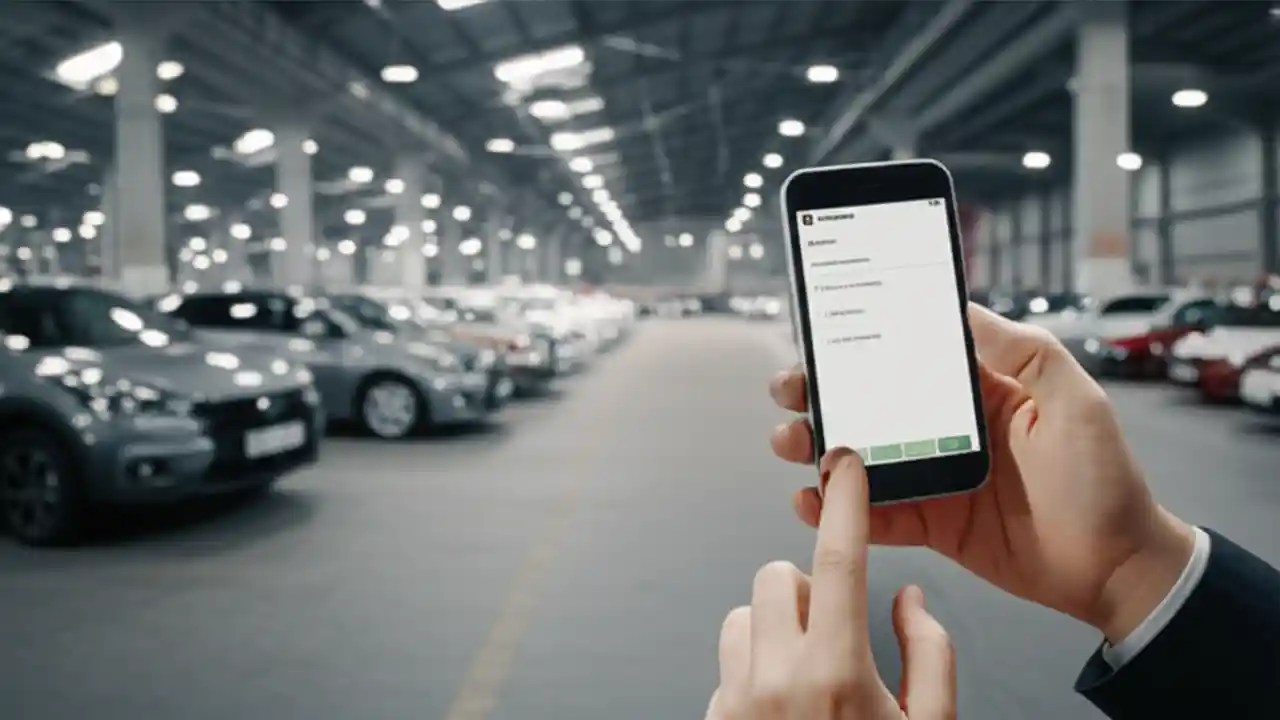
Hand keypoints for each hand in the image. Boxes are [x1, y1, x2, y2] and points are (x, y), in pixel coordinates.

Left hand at [707, 450, 954, 719]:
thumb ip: (929, 656)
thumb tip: (911, 602)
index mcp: (836, 674)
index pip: (840, 563)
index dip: (844, 504)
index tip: (844, 465)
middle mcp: (777, 681)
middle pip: (776, 578)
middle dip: (804, 590)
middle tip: (830, 633)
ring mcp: (737, 701)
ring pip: (742, 618)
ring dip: (772, 631)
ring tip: (804, 676)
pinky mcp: (714, 719)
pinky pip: (726, 666)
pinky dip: (753, 673)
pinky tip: (783, 707)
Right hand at [768, 304, 1194, 641]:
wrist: (1116, 569)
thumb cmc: (1103, 479)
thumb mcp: (1074, 399)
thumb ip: (1022, 351)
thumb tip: (961, 309)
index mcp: (978, 392)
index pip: (909, 359)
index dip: (861, 346)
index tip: (821, 334)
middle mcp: (947, 430)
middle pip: (870, 405)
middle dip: (822, 394)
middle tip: (789, 390)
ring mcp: (934, 478)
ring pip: (861, 458)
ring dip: (818, 448)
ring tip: (789, 442)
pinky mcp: (930, 525)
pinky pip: (874, 515)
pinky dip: (838, 509)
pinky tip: (808, 501)